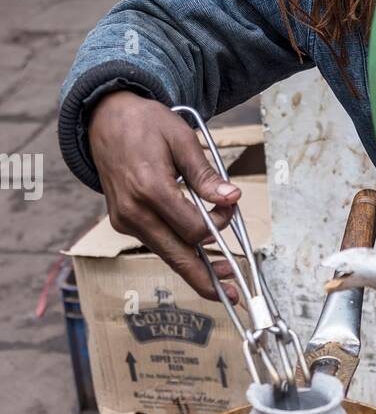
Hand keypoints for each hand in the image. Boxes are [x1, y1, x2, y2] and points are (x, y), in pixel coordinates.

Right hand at [88, 92, 241, 301]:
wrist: (105, 119)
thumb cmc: (146, 124)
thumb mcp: (181, 139)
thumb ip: (205, 174)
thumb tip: (232, 197)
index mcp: (149, 189)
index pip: (193, 228)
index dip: (218, 224)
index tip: (229, 206)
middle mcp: (133, 212)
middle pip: (176, 256)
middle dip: (205, 277)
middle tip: (231, 295)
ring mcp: (125, 220)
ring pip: (166, 254)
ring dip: (193, 267)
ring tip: (221, 282)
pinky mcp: (122, 223)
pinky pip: (156, 243)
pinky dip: (177, 251)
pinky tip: (197, 256)